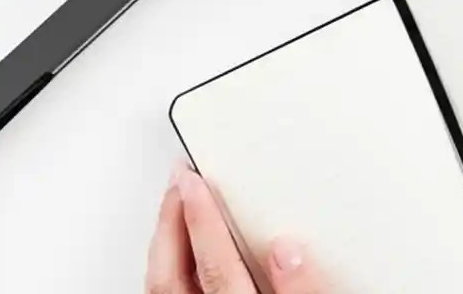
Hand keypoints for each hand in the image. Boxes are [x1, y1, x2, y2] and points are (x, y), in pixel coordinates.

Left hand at [146, 164, 326, 293]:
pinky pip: (167, 287)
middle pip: (171, 270)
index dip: (202, 219)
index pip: (214, 264)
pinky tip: (181, 245)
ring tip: (176, 201)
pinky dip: (171, 258)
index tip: (195, 181)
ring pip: (161, 280)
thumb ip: (301, 290)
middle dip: (172, 218)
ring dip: (167, 237)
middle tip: (180, 179)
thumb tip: (288, 251)